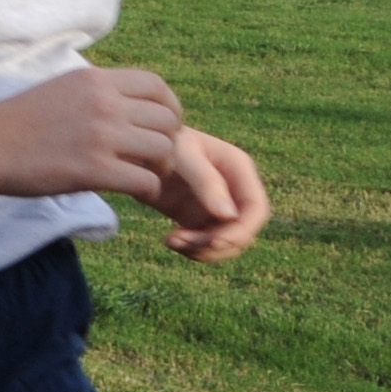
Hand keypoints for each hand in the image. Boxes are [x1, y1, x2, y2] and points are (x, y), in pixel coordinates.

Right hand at [0, 66, 183, 201]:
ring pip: (164, 150)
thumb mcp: (60, 89)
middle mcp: (104, 103)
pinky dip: (148, 189)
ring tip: (145, 175)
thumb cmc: (15, 121)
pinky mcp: (94, 170)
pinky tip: (134, 192)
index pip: (157, 85)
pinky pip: (146, 180)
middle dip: (169, 140)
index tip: (160, 126)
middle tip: (154, 157)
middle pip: (168, 119)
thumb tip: (129, 104)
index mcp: (95, 80)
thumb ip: (96, 92)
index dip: (169, 107)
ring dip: (162, 166)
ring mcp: (100, 135)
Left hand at [144, 124, 269, 262]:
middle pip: (243, 232)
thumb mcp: (183, 155)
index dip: (242, 231)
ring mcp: (217, 206)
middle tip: (183, 242)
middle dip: (218, 244)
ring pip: (226, 242)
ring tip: (172, 240)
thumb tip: (229, 216)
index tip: (214, 241)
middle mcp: (233, 190)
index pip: (256, 209)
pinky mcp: (197, 218)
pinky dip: (191, 249)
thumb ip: (206, 182)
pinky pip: (205, 244)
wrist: (134, 146)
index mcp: (239, 170)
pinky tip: (170, 240)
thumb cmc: (161, 141)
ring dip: (203, 251)